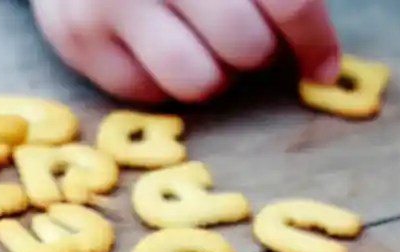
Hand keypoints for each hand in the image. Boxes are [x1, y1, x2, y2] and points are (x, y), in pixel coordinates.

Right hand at [31, 0, 341, 104]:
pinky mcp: (76, 34)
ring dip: (214, 74)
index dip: (314, 40)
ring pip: (198, 82)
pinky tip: (156, 44)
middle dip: (256, 50)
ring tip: (201, 43)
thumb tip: (322, 60)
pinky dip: (163, 80)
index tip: (323, 67)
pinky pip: (147, 95)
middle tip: (241, 33)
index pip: (287, 1)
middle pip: (245, 47)